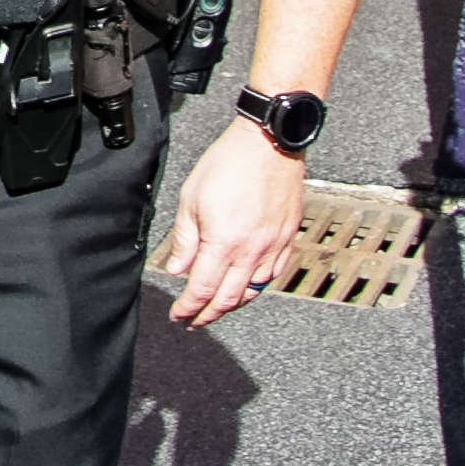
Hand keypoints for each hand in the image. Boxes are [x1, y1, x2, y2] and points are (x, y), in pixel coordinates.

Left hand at [157, 116, 303, 323]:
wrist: (268, 144)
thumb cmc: (228, 164)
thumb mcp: (192, 198)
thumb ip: (185, 238)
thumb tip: (177, 268)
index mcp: (223, 243)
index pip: (202, 290)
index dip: (188, 308)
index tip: (178, 316)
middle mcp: (251, 251)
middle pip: (228, 299)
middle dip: (207, 315)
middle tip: (193, 321)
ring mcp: (273, 246)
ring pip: (253, 292)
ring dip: (232, 304)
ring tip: (215, 308)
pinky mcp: (287, 238)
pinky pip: (273, 275)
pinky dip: (257, 288)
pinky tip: (246, 287)